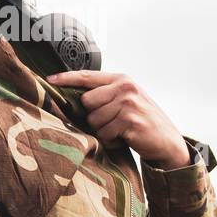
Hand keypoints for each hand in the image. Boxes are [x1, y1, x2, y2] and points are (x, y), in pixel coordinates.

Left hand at [46, 70, 190, 169]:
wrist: (167, 141)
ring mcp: (128, 104)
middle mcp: (125, 88)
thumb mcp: (127, 100)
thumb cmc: (142, 121)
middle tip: (112, 122)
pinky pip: (104, 134)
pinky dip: (111, 141)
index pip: (87, 76)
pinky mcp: (130, 122)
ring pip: (94, 120)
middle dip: (94, 116)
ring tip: (121, 131)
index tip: (49, 80)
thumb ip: (106, 94)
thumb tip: (75, 98)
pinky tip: (125, 138)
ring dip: (104, 131)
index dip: (66, 78)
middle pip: (86, 101)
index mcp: (122, 79)